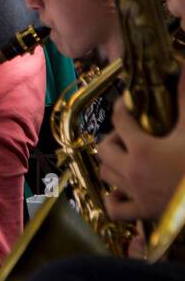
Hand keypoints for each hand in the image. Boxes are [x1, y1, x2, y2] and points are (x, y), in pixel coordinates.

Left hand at [97, 69, 184, 222]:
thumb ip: (184, 98)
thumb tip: (182, 67)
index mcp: (142, 149)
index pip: (119, 120)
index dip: (122, 108)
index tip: (129, 104)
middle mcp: (132, 172)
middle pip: (104, 148)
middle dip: (113, 137)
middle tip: (130, 133)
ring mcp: (136, 194)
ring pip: (106, 175)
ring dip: (111, 163)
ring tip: (127, 155)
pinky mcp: (144, 213)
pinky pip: (116, 209)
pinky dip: (114, 199)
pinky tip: (122, 189)